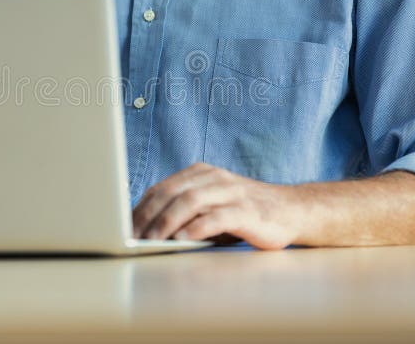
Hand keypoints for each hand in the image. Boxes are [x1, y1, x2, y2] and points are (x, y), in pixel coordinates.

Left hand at [132, 163, 298, 249]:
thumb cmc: (245, 212)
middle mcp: (214, 178)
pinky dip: (195, 228)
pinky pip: (216, 217)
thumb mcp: (212, 204)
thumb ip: (185, 209)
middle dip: (147, 216)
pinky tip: (181, 239)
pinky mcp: (247, 211)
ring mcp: (231, 192)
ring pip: (190, 202)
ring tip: (150, 241)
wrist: (291, 211)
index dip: (140, 208)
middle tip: (131, 237)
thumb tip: (146, 227)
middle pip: (171, 193)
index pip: (162, 188)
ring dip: (166, 222)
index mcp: (201, 173)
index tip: (123, 227)